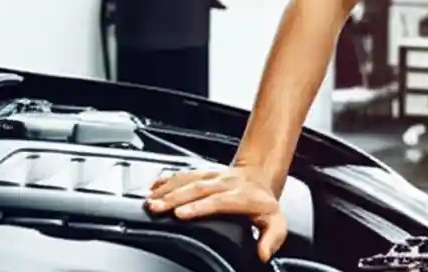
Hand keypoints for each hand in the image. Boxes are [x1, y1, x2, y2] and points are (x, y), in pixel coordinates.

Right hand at [145, 166, 286, 260]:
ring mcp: (213, 175)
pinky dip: (167, 179)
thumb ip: (271, 238)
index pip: (218, 201)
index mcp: (242, 196)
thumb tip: (262, 254)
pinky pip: (184, 173)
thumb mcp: (276, 222)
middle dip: (175, 197)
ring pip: (189, 179)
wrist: (260, 176)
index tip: (180, 214)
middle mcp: (225, 183)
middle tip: (157, 208)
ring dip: (168, 189)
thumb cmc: (264, 204)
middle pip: (198, 188)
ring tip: (151, 200)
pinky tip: (153, 187)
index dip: (199, 207)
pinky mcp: (204, 172)